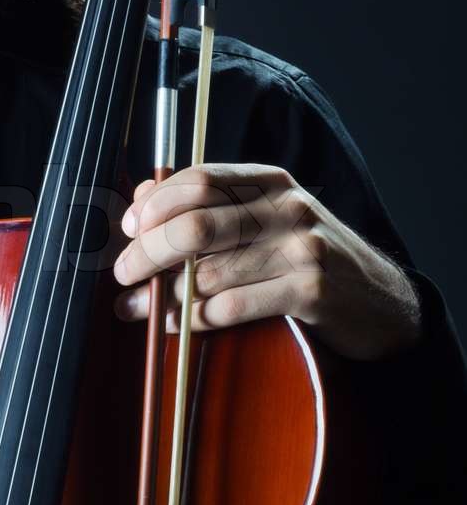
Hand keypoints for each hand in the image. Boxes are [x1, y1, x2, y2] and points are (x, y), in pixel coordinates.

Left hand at [112, 163, 421, 360]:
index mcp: (271, 182)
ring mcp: (301, 250)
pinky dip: (193, 319)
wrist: (382, 303)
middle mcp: (287, 209)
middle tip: (122, 274)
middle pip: (196, 224)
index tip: (128, 228)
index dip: (155, 204)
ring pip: (208, 273)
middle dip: (147, 252)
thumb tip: (140, 200)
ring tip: (138, 308)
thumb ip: (210, 207)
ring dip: (162, 296)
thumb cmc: (307, 259)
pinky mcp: (309, 293)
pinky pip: (231, 307)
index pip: (199, 180)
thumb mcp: (267, 220)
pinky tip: (176, 324)